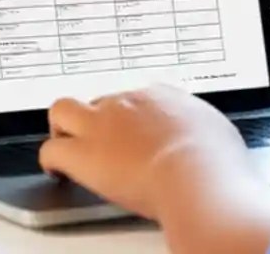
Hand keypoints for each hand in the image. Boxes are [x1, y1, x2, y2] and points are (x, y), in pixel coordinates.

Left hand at [39, 84, 258, 221]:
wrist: (196, 174)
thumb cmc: (215, 159)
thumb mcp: (218, 131)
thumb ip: (203, 131)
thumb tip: (210, 141)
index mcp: (162, 96)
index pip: (136, 98)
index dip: (132, 117)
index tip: (135, 132)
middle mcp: (129, 103)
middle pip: (100, 101)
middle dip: (97, 118)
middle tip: (99, 139)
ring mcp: (102, 125)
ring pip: (63, 111)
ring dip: (63, 127)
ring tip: (66, 144)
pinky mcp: (82, 153)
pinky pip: (51, 150)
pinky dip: (51, 161)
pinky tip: (57, 172)